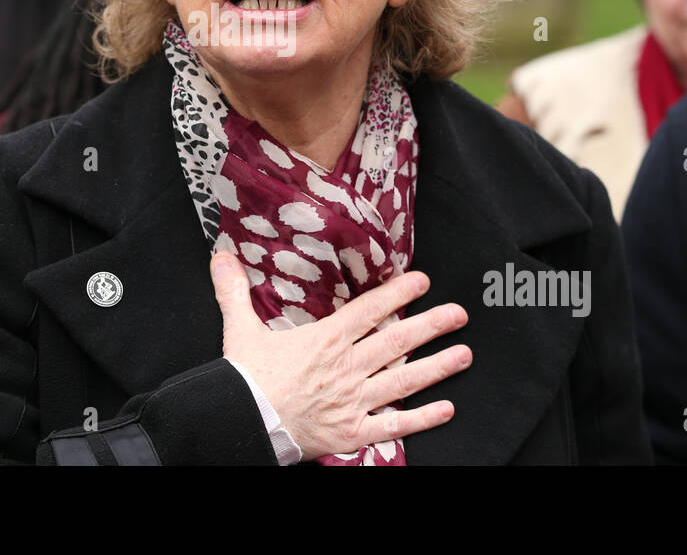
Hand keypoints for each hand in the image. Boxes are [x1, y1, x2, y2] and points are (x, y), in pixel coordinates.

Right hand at [210, 251, 470, 459]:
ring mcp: (354, 401)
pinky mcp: (354, 432)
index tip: (423, 281)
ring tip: (464, 354)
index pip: (370, 310)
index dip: (399, 293)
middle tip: (459, 314)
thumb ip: (234, 290)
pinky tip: (446, 409)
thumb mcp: (238, 329)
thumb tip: (221, 254)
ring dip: (438, 366)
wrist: (240, 424)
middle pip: (397, 342)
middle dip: (432, 325)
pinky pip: (395, 425)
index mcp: (324, 340)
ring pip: (404, 380)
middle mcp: (346, 367)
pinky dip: (423, 418)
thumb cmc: (243, 379)